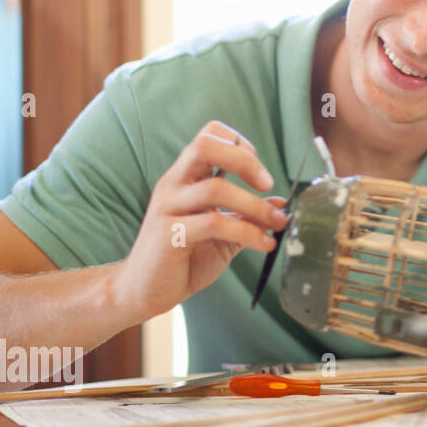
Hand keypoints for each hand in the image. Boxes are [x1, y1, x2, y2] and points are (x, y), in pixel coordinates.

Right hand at [111, 120, 288, 320]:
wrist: (145, 291)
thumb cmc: (184, 258)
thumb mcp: (224, 233)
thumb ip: (248, 216)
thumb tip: (282, 204)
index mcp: (185, 177)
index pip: (208, 135)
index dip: (239, 144)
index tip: (260, 174)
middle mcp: (173, 185)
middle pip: (205, 146)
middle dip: (244, 160)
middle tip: (268, 185)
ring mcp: (167, 207)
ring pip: (215, 188)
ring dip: (255, 206)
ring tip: (277, 224)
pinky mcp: (168, 234)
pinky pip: (213, 223)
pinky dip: (247, 232)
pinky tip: (264, 244)